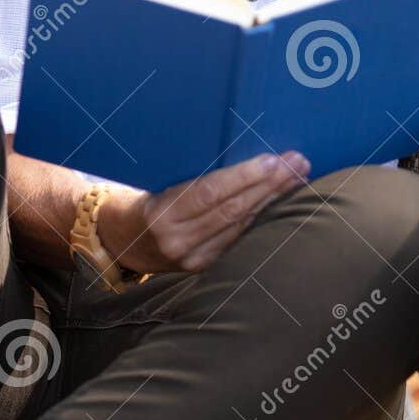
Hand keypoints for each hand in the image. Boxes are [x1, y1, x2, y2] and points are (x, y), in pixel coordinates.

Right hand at [99, 151, 310, 274]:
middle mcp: (177, 241)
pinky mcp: (203, 268)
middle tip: (297, 163)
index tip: (273, 159)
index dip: (244, 176)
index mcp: (161, 213)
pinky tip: (279, 200)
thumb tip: (242, 151)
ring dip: (272, 199)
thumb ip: (193, 175)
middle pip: (232, 209)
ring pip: (240, 225)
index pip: (210, 192)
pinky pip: (238, 238)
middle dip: (269, 185)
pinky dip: (260, 217)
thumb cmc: (144, 199)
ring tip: (297, 176)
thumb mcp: (158, 182)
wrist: (120, 240)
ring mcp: (191, 259)